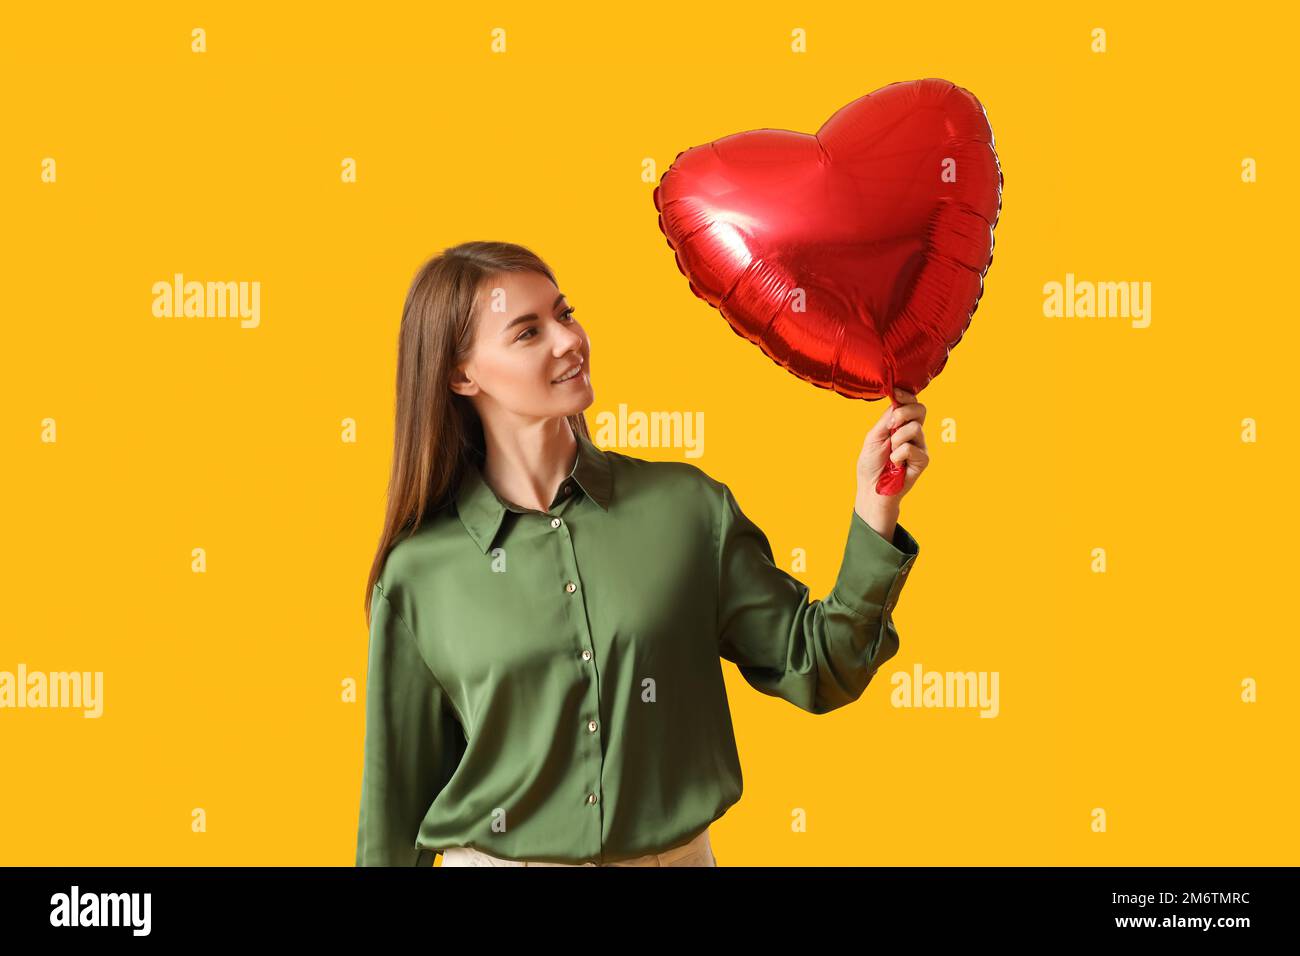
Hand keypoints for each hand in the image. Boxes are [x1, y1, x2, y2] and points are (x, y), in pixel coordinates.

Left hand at [856, 388, 929, 504]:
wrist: (870, 488)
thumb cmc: (871, 464)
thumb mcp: (874, 436)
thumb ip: (886, 419)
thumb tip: (896, 402)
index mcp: (901, 425)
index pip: (911, 404)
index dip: (906, 396)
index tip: (895, 392)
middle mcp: (913, 433)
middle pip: (920, 410)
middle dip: (903, 413)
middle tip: (891, 426)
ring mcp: (920, 446)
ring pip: (915, 428)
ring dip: (897, 439)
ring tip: (890, 452)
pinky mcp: (923, 460)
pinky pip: (912, 448)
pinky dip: (898, 455)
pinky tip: (895, 464)